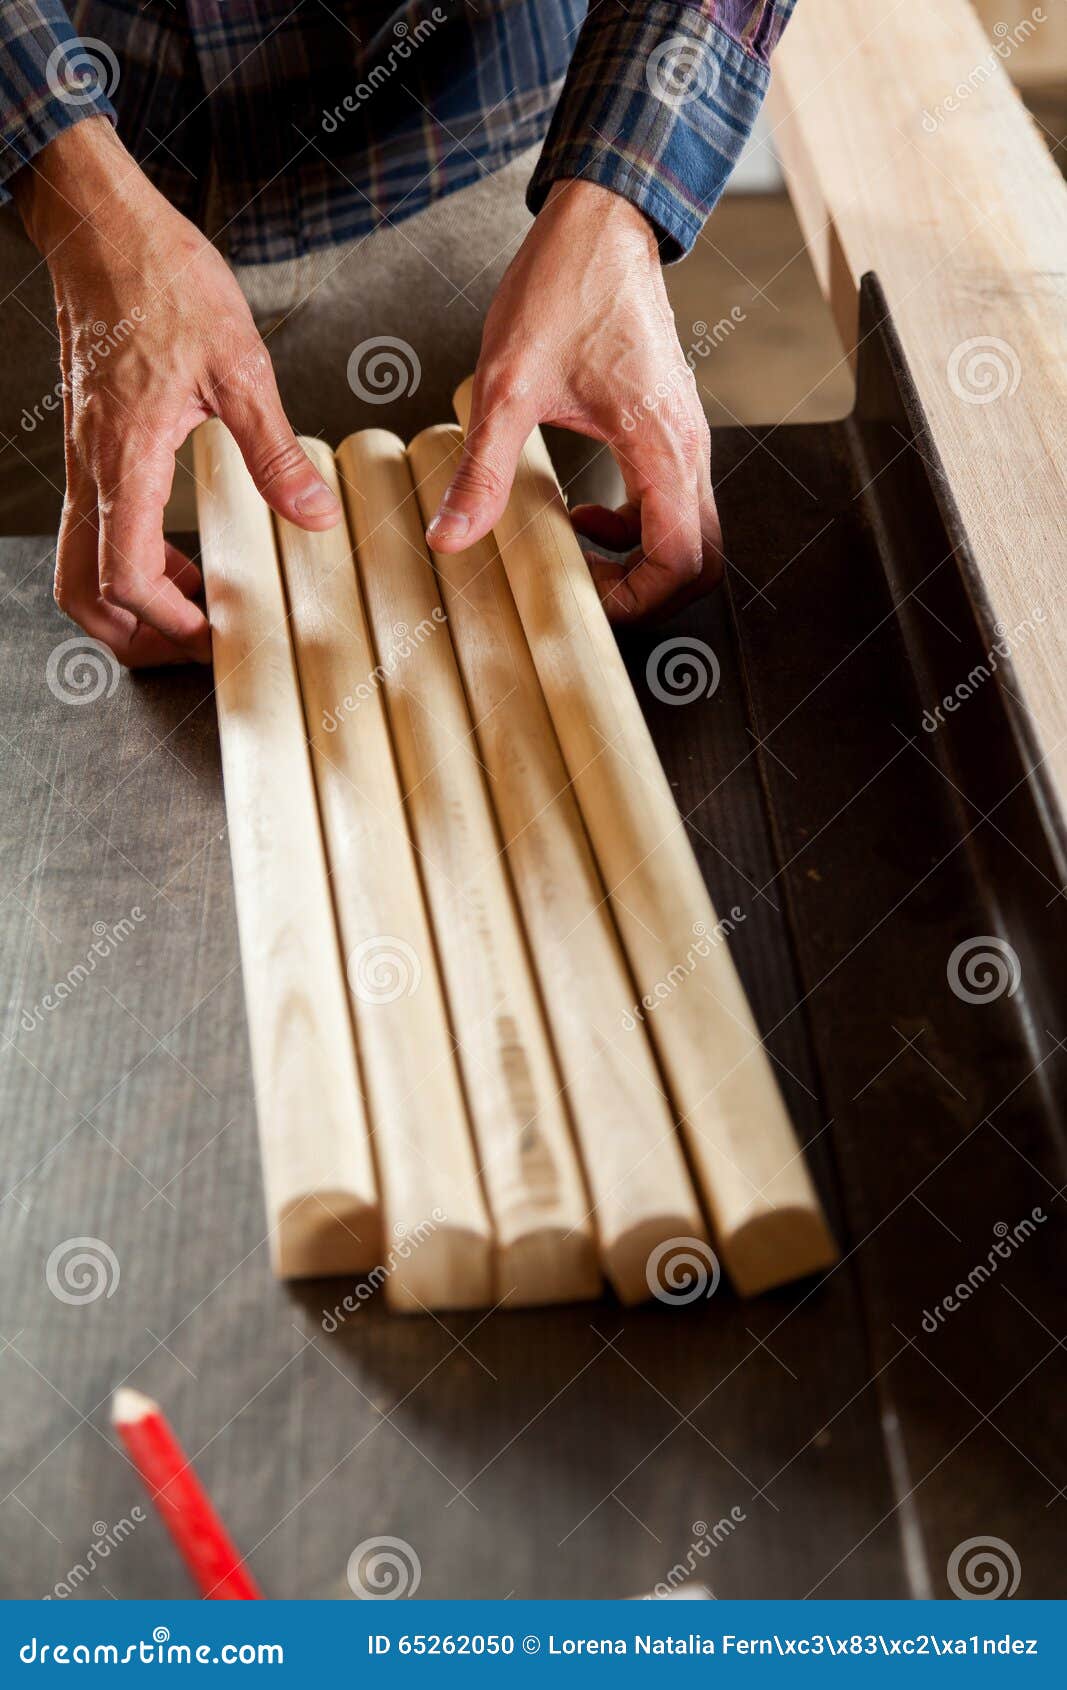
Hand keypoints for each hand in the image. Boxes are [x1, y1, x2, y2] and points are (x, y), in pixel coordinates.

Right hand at [13, 118, 341, 666]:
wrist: (101, 226)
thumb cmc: (160, 280)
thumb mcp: (240, 368)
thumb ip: (274, 453)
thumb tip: (313, 517)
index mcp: (124, 460)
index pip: (127, 576)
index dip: (170, 623)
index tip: (215, 636)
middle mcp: (90, 469)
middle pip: (85, 591)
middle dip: (135, 637)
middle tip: (195, 649)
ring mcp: (80, 459)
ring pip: (79, 565)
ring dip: (127, 606)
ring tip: (191, 612)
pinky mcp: (86, 444)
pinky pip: (92, 528)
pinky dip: (128, 562)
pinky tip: (179, 556)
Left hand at [426, 178, 721, 621]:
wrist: (600, 223)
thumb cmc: (564, 288)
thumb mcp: (506, 386)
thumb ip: (482, 470)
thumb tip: (450, 536)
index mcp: (662, 446)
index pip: (681, 561)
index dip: (638, 599)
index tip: (584, 596)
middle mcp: (689, 448)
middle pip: (701, 561)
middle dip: (648, 592)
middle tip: (587, 590)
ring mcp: (686, 438)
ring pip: (691, 534)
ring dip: (640, 560)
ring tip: (578, 553)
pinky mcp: (672, 427)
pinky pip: (673, 503)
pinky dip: (636, 526)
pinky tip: (581, 510)